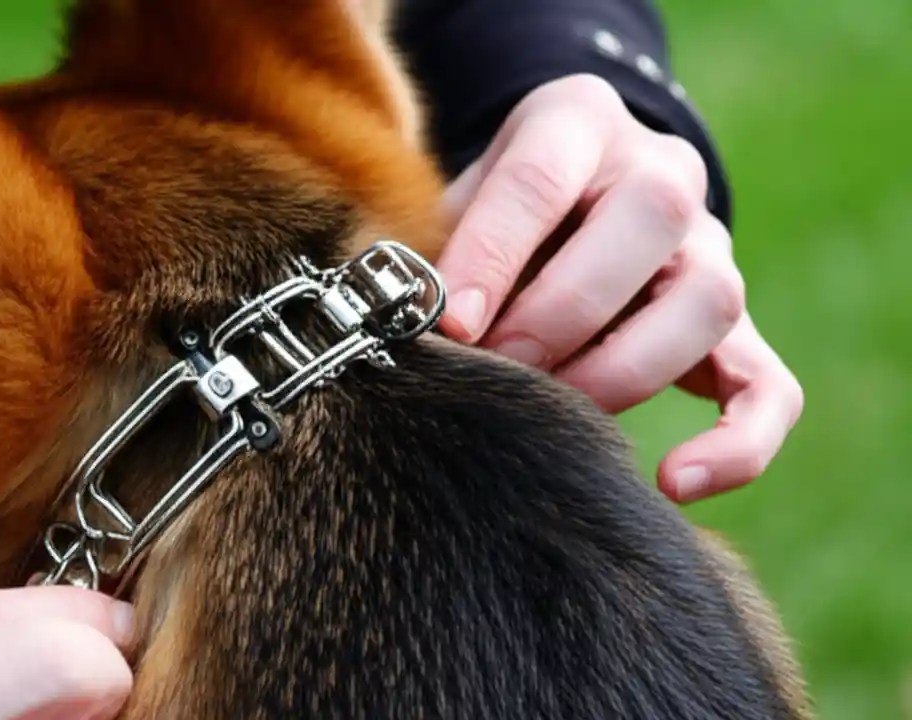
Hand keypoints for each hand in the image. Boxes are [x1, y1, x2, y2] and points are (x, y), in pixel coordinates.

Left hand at [437, 74, 802, 502]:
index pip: (541, 176)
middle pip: (652, 218)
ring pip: (711, 300)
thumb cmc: (488, 219)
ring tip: (553, 414)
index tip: (452, 324)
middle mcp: (661, 172)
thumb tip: (399, 332)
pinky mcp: (738, 330)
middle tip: (499, 367)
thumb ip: (434, 256)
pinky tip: (673, 483)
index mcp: (577, 122)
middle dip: (562, 312)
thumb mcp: (451, 207)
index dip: (493, 253)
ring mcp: (711, 249)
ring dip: (625, 370)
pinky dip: (736, 443)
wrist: (564, 208)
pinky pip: (769, 388)